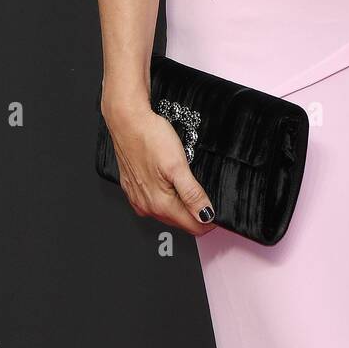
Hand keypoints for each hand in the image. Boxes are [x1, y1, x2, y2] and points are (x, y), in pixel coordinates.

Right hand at [102, 100, 217, 236]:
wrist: (127, 122)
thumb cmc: (151, 138)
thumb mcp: (179, 165)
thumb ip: (192, 194)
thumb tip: (205, 215)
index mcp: (160, 203)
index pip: (191, 225)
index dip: (209, 221)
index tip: (220, 215)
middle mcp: (146, 206)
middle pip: (179, 221)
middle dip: (196, 216)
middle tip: (212, 204)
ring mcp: (137, 199)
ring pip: (166, 213)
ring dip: (182, 210)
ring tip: (197, 197)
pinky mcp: (132, 189)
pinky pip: (154, 203)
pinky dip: (168, 201)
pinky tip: (174, 189)